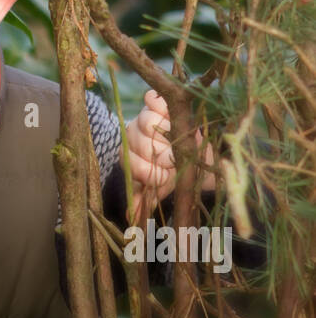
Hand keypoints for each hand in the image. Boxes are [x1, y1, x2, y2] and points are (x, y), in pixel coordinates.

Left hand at [123, 90, 216, 217]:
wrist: (189, 152)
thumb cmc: (171, 171)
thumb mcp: (159, 187)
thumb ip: (144, 199)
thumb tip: (131, 218)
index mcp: (128, 156)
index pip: (133, 163)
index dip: (150, 172)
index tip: (165, 177)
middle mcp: (131, 134)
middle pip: (141, 141)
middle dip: (162, 154)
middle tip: (174, 159)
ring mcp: (142, 116)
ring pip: (148, 120)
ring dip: (167, 132)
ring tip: (178, 140)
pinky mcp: (155, 102)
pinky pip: (153, 99)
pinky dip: (161, 104)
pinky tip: (171, 114)